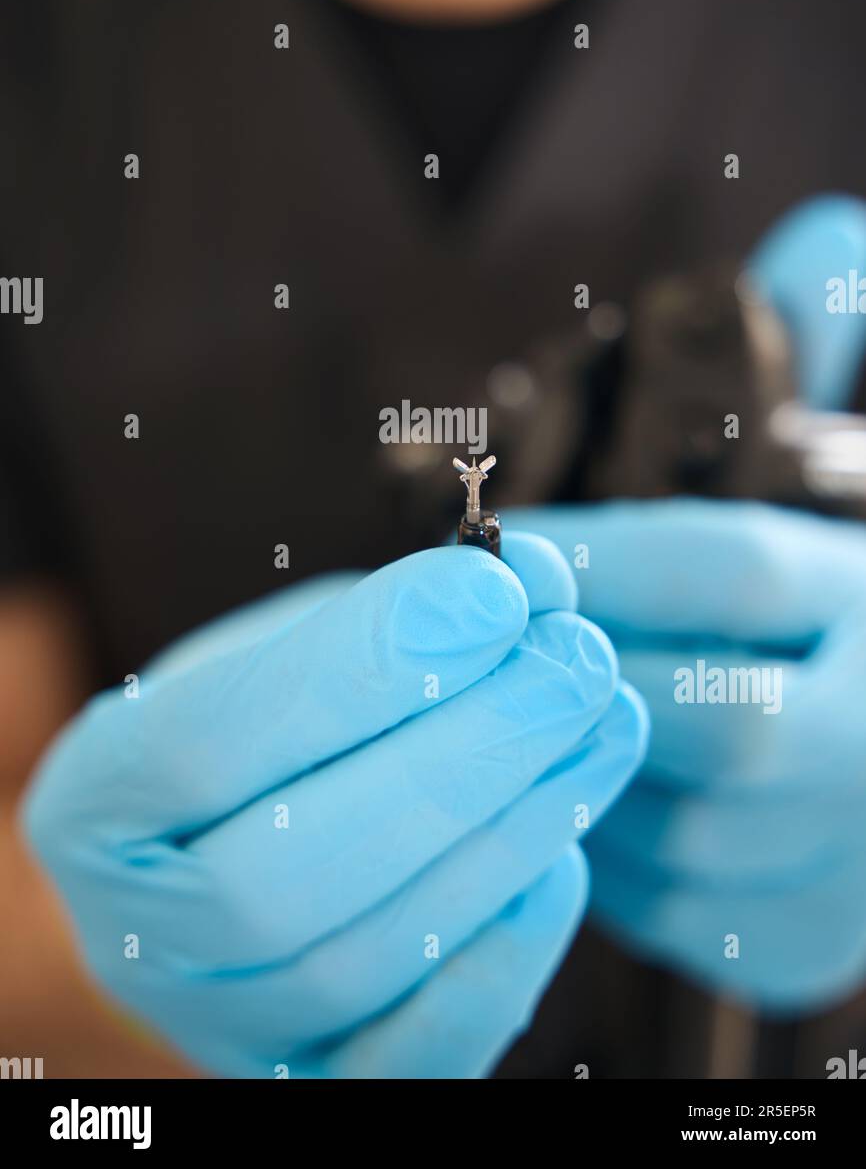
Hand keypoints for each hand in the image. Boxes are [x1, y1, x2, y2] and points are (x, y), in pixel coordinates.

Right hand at [22, 534, 645, 1077]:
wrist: (243, 836)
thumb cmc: (272, 720)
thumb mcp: (297, 642)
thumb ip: (390, 617)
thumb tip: (530, 587)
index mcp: (96, 802)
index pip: (214, 742)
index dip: (362, 667)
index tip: (491, 592)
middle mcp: (139, 936)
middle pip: (287, 876)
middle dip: (459, 755)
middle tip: (573, 660)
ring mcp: (224, 1025)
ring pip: (362, 961)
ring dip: (509, 831)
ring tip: (601, 722)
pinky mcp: (318, 1078)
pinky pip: (417, 1056)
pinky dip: (505, 953)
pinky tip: (570, 850)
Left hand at [504, 195, 865, 1010]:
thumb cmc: (835, 586)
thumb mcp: (838, 470)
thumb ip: (829, 338)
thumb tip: (822, 234)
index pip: (731, 569)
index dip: (600, 555)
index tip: (506, 544)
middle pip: (720, 723)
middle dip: (586, 679)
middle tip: (494, 645)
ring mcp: (858, 855)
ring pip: (686, 832)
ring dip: (576, 770)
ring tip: (517, 714)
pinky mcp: (807, 944)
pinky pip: (670, 912)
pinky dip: (604, 856)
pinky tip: (572, 795)